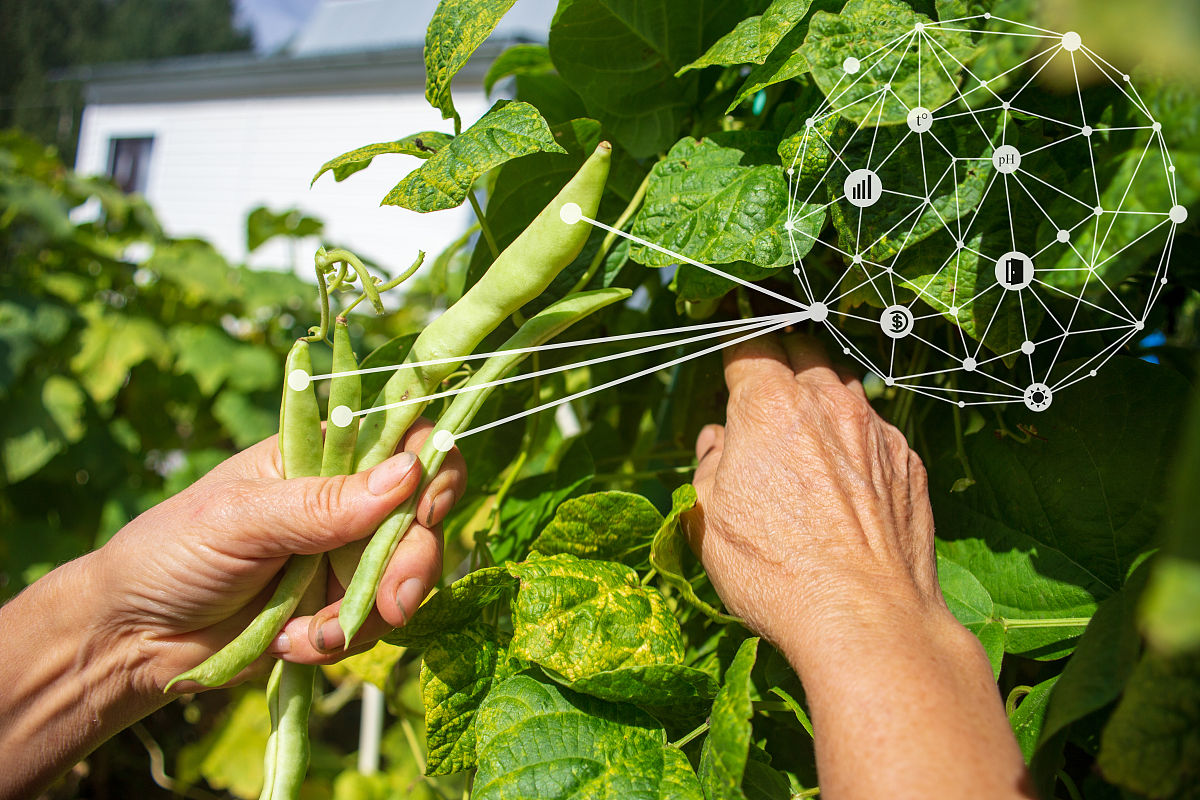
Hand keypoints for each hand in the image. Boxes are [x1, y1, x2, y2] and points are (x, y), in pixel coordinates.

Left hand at [95, 418, 464, 694]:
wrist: (131, 639)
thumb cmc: (171, 553)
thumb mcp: (240, 520)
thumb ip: (321, 504)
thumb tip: (407, 473)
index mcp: (320, 456)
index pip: (404, 440)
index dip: (434, 469)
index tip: (428, 510)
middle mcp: (345, 503)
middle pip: (420, 520)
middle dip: (411, 565)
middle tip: (393, 605)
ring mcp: (344, 558)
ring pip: (405, 578)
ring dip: (365, 615)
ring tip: (308, 634)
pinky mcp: (338, 609)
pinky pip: (372, 625)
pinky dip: (339, 642)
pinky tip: (292, 645)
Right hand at [686, 333, 1030, 799]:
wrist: (867, 618)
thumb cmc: (774, 571)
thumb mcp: (711, 521)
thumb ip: (711, 466)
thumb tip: (719, 442)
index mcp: (768, 404)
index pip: (747, 342)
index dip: (734, 340)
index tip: (726, 344)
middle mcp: (827, 400)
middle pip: (801, 349)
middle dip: (779, 357)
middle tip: (762, 389)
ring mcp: (874, 428)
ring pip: (843, 387)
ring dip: (821, 398)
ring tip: (805, 436)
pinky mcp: (907, 460)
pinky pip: (874, 430)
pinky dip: (854, 440)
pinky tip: (845, 481)